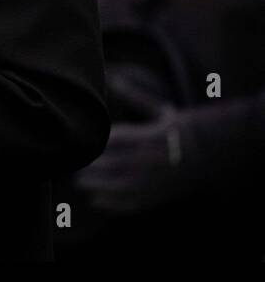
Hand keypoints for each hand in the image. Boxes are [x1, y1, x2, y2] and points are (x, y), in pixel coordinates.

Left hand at [75, 106, 199, 215]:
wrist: (210, 154)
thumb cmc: (181, 128)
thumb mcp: (159, 110)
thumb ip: (134, 97)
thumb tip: (113, 78)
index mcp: (146, 137)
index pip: (108, 142)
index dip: (90, 144)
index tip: (75, 142)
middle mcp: (147, 159)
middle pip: (107, 164)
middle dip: (87, 165)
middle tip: (71, 163)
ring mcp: (153, 180)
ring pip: (115, 185)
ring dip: (93, 185)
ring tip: (78, 181)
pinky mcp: (157, 194)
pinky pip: (130, 203)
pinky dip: (110, 203)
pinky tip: (94, 200)